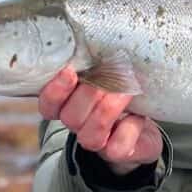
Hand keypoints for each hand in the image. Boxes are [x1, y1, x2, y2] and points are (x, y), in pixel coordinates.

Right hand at [39, 67, 162, 175]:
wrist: (143, 127)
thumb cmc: (119, 92)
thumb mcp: (106, 73)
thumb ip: (95, 63)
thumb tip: (97, 39)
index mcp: (68, 105)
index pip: (48, 105)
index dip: (55, 91)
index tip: (70, 71)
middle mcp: (78, 126)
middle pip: (70, 117)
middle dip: (91, 94)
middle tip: (112, 74)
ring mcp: (97, 143)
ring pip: (90, 135)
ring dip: (109, 110)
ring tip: (127, 91)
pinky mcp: (118, 153)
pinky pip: (117, 147)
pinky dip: (130, 128)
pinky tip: (139, 116)